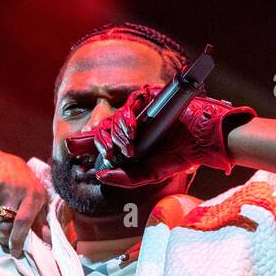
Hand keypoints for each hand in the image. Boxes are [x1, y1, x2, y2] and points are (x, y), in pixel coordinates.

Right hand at [0, 149, 47, 255]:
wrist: (2, 163)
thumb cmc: (25, 185)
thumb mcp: (37, 198)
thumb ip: (42, 220)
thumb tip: (48, 241)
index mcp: (33, 194)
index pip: (23, 222)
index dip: (17, 240)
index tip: (15, 252)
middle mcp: (16, 189)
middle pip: (5, 225)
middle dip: (5, 239)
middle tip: (6, 243)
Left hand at [64, 85, 256, 187]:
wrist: (204, 142)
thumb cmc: (180, 156)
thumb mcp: (149, 174)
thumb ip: (125, 178)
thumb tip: (101, 176)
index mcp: (131, 141)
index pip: (102, 138)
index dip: (85, 141)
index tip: (71, 147)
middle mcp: (133, 124)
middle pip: (104, 128)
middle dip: (102, 142)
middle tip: (111, 153)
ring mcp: (140, 110)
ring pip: (115, 118)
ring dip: (118, 134)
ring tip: (130, 148)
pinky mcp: (150, 97)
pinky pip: (130, 104)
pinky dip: (128, 119)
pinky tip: (133, 132)